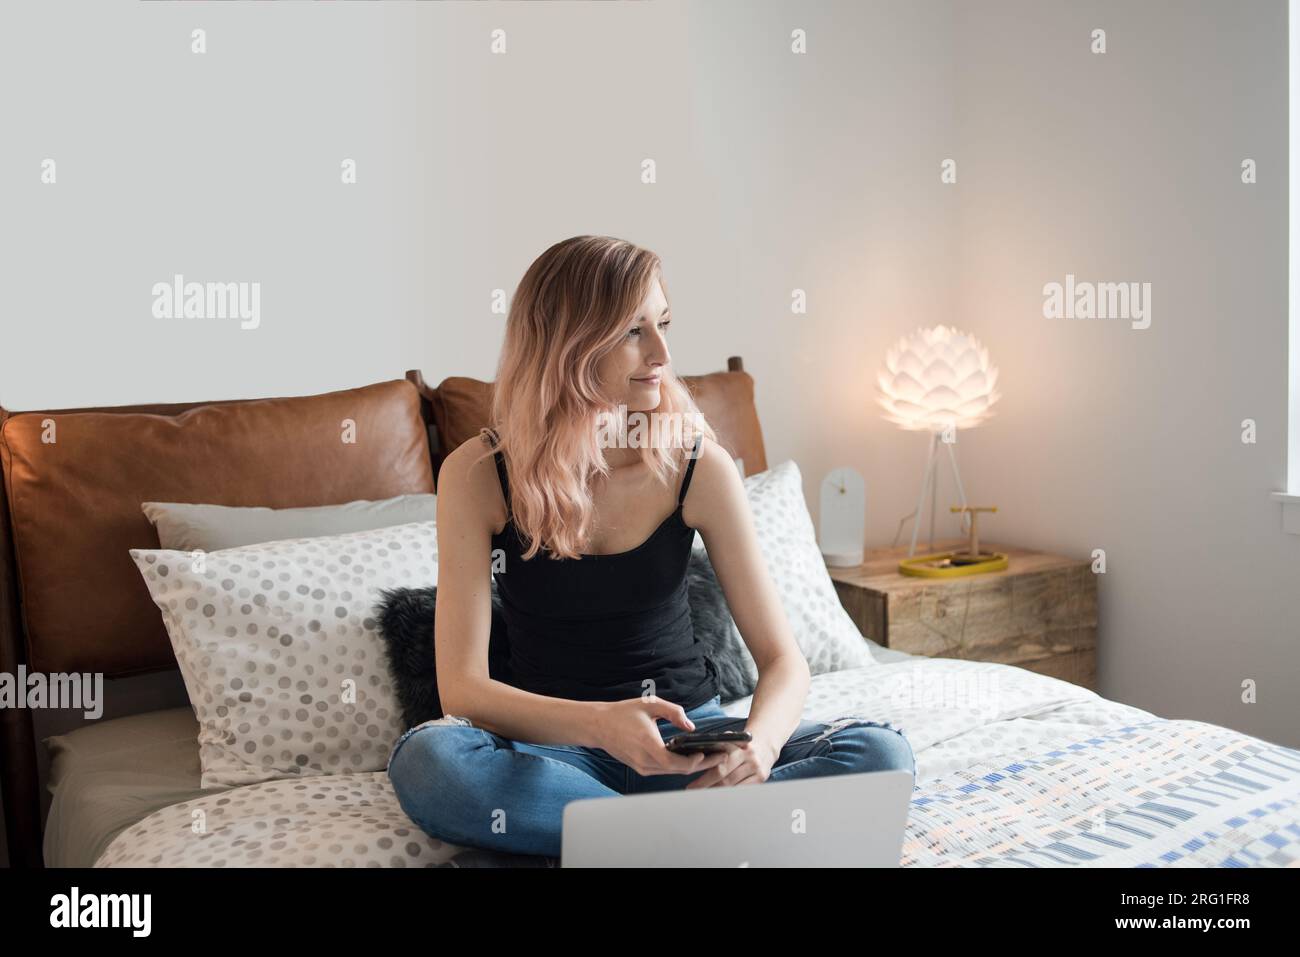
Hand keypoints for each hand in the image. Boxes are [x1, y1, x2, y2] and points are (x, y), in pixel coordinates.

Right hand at [593, 696, 730, 777]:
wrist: (598, 726)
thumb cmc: (623, 713)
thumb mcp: (650, 704)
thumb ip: (674, 712)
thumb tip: (691, 727)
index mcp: (648, 744)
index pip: (677, 763)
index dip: (696, 761)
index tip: (710, 752)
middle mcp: (645, 761)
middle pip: (679, 770)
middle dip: (702, 765)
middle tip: (721, 756)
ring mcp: (642, 767)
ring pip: (673, 772)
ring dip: (692, 766)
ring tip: (710, 756)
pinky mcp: (641, 769)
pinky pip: (664, 770)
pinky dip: (679, 765)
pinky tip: (691, 757)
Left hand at [684, 735, 780, 788]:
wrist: (764, 746)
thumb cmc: (740, 746)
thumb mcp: (730, 742)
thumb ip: (717, 747)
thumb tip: (696, 760)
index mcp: (737, 746)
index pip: (718, 766)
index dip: (704, 779)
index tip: (691, 787)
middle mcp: (748, 756)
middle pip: (725, 778)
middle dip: (708, 788)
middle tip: (695, 795)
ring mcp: (756, 768)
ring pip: (733, 786)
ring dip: (717, 793)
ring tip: (704, 797)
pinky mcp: (761, 778)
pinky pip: (743, 790)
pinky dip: (731, 795)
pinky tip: (721, 798)